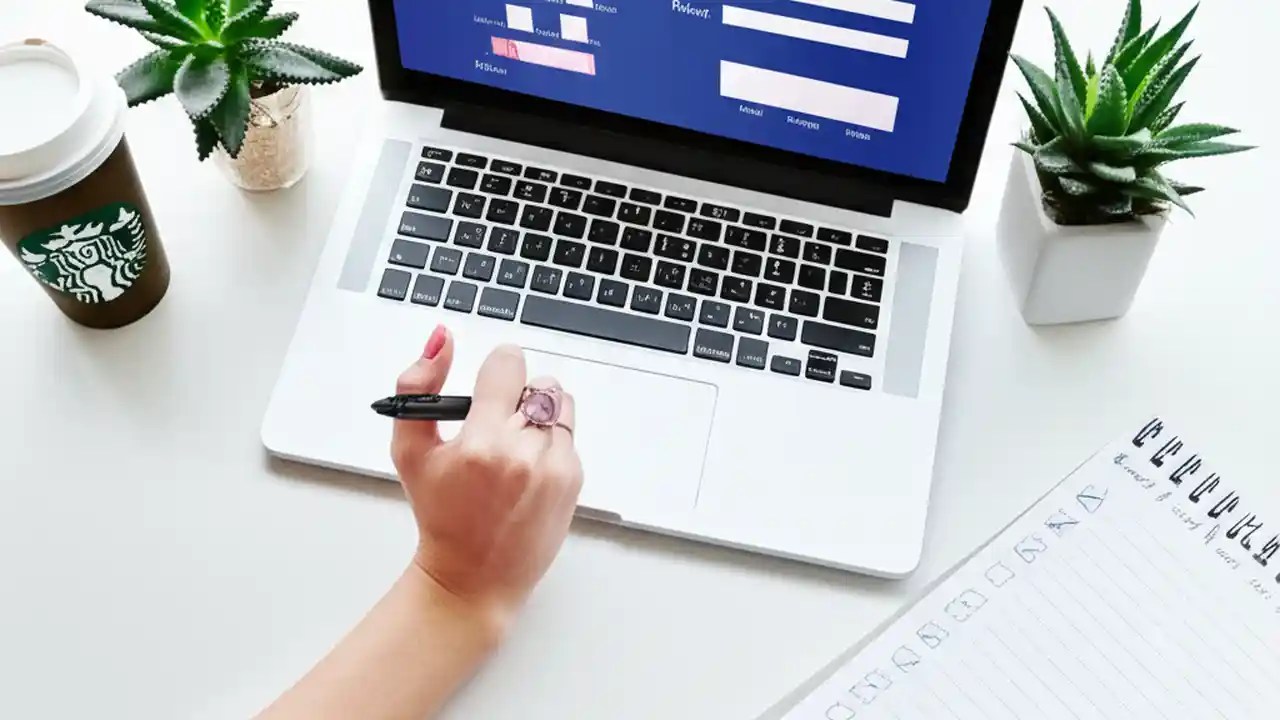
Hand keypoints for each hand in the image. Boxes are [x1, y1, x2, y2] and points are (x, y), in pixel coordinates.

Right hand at [390, 326, 583, 634]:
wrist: (473, 577)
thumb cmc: (440, 514)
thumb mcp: (411, 450)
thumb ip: (418, 386)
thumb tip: (442, 338)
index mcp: (481, 443)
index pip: (508, 363)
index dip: (496, 372)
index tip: (488, 389)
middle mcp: (523, 453)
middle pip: (538, 382)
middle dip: (516, 396)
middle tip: (495, 425)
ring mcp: (554, 467)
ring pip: (559, 403)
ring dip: (538, 414)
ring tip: (513, 445)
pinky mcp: (573, 479)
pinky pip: (569, 434)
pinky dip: (551, 442)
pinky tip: (527, 469)